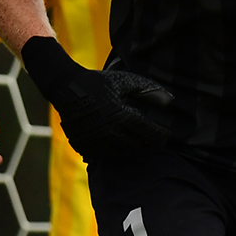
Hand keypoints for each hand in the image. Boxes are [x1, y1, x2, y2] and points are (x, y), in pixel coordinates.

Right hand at [19, 36, 171, 158]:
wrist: (65, 87)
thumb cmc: (98, 82)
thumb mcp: (124, 81)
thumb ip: (148, 90)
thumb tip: (170, 101)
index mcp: (121, 115)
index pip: (148, 132)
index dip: (160, 135)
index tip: (166, 136)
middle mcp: (109, 131)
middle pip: (136, 145)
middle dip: (146, 143)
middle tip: (153, 141)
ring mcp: (95, 140)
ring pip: (120, 152)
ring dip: (130, 148)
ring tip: (136, 142)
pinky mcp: (83, 145)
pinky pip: (103, 154)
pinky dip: (112, 150)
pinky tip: (116, 143)